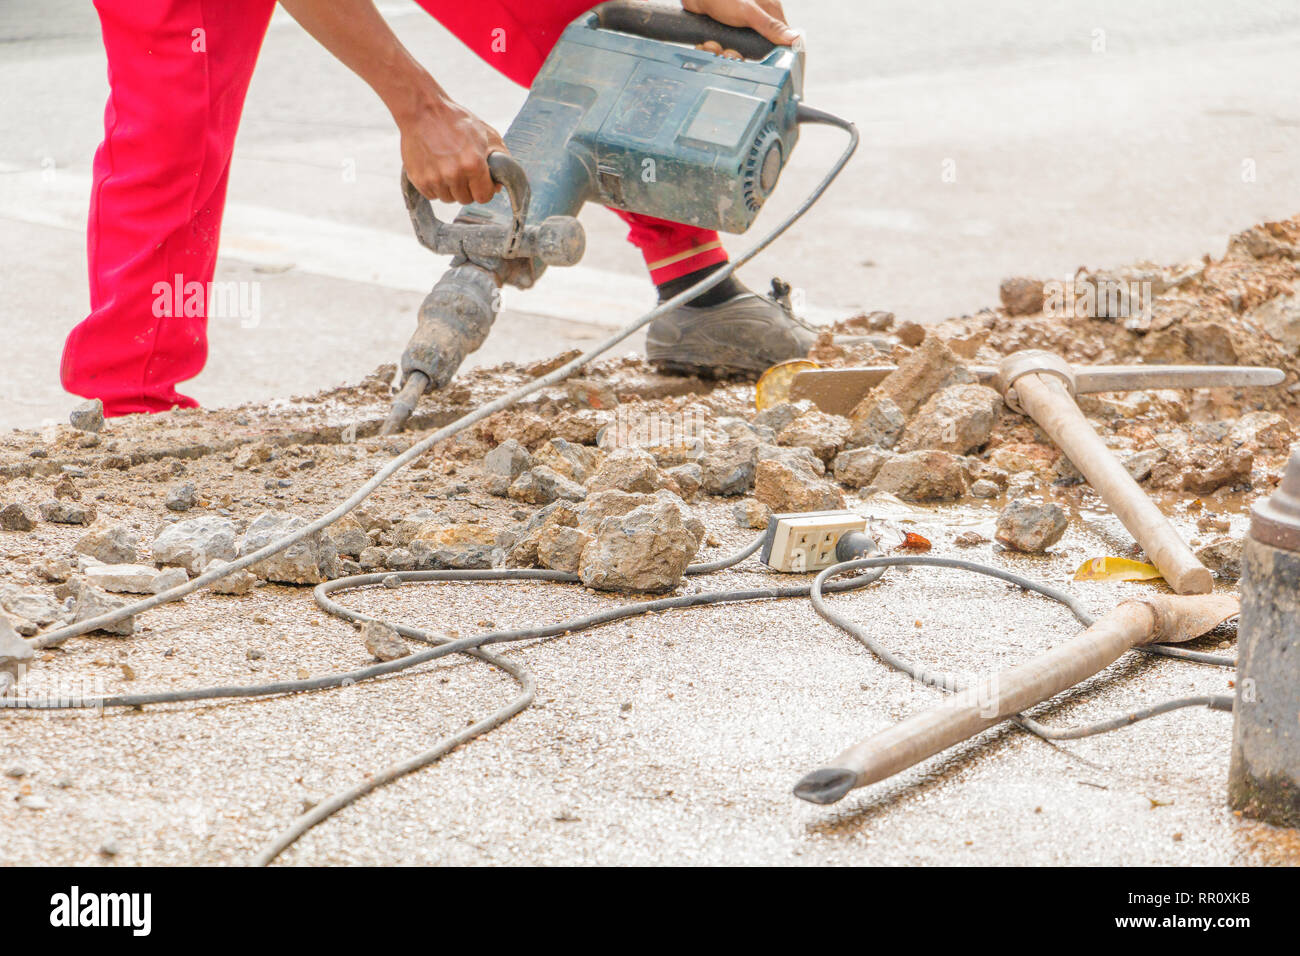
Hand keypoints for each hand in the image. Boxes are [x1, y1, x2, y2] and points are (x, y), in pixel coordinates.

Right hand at [396, 93, 506, 205]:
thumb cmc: (455, 120)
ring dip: (451, 188)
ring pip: (448, 198)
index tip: (481, 183)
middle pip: (466, 199)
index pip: (483, 197)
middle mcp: (454, 174)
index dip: (484, 190)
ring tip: (449, 168)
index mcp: (473, 164)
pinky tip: (436, 169)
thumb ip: (497, 160)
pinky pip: (432, 195)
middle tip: (463, 172)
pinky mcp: (419, 179)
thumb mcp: (484, 134)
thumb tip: (499, 187)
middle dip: (468, 189)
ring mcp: (435, 178)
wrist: (422, 110)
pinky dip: (435, 186)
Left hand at [682, 0, 799, 47]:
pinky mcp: (725, 32)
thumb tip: (795, 39)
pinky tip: (706, 43)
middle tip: (726, 51)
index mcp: (770, 12)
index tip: (751, 57)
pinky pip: (722, 49)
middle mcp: (757, 21)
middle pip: (754, 52)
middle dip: (736, 55)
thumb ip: (771, 27)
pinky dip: (712, 49)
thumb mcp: (749, 11)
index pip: (779, 41)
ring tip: (711, 44)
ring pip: (735, 52)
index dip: (767, 54)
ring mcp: (740, 28)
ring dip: (720, 53)